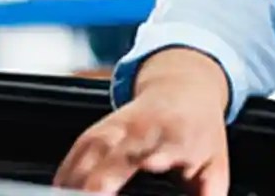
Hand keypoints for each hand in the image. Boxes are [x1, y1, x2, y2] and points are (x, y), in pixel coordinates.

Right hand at [54, 49, 230, 194]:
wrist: (182, 89)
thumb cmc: (199, 135)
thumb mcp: (215, 165)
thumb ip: (209, 194)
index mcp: (176, 137)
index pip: (162, 150)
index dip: (156, 158)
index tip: (149, 164)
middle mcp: (140, 131)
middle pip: (113, 160)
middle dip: (101, 184)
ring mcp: (112, 131)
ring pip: (85, 160)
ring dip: (75, 184)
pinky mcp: (92, 135)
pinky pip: (71, 162)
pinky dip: (65, 181)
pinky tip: (59, 194)